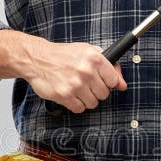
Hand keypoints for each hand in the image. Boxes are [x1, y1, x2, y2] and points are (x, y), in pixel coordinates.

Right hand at [0, 30, 127, 112]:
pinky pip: (79, 109)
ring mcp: (76, 84)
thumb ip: (109, 65)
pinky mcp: (65, 96)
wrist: (37, 59)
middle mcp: (86, 71)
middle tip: (85, 84)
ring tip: (77, 89)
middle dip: (96, 91)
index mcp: (95, 58)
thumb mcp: (88, 51)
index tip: (101, 81)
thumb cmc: (63, 55)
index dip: (108, 83)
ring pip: (93, 103)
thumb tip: (122, 83)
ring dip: (86, 99)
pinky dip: (75, 105)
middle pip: (104, 94)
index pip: (113, 80)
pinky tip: (70, 95)